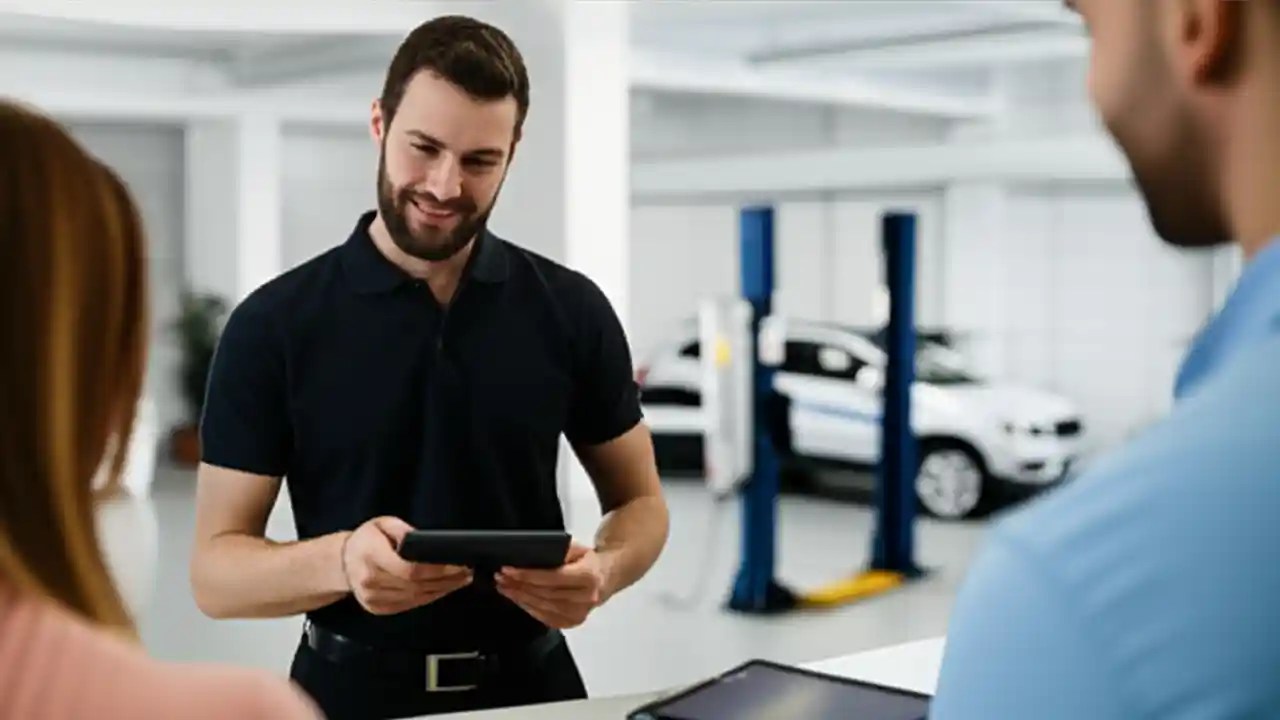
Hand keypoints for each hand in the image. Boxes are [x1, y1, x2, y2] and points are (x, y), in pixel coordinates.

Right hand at [342, 517, 471, 615]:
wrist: (343, 562)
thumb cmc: (366, 540)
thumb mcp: (383, 523)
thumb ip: (402, 530)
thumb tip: (422, 542)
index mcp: (371, 557)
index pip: (410, 570)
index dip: (438, 570)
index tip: (458, 565)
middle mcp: (370, 581)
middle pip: (417, 586)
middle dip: (447, 580)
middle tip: (467, 572)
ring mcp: (373, 598)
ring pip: (416, 598)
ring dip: (443, 590)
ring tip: (461, 580)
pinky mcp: (378, 608)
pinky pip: (410, 605)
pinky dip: (430, 597)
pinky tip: (444, 588)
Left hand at [495, 543, 610, 628]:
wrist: (607, 577)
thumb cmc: (590, 562)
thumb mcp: (578, 548)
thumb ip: (558, 551)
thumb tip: (531, 556)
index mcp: (588, 576)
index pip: (552, 577)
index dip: (527, 575)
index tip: (509, 570)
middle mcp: (586, 597)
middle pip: (544, 594)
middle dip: (519, 586)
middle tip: (501, 578)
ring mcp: (580, 613)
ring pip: (543, 608)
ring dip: (520, 598)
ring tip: (505, 587)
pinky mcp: (573, 622)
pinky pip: (545, 618)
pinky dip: (528, 608)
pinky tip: (518, 599)